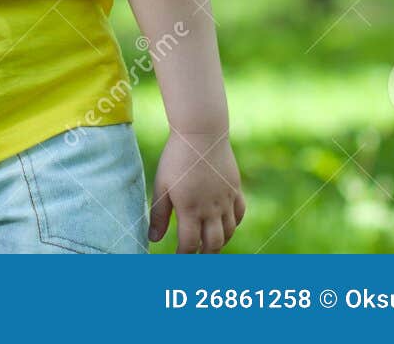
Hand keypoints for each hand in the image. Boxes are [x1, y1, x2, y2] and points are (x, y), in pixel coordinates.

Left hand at [150, 128, 245, 252]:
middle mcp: (212, 210)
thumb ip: (159, 214)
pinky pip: (239, 214)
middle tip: (196, 259)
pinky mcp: (235, 189)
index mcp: (190, 210)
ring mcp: (226, 200)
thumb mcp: (162, 185)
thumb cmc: (176, 158)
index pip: (189, 244)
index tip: (177, 261)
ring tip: (209, 245)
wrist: (201, 133)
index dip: (184, 256)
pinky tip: (225, 225)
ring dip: (219, 242)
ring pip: (229, 232)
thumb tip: (154, 240)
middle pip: (213, 244)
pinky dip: (233, 224)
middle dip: (204, 255)